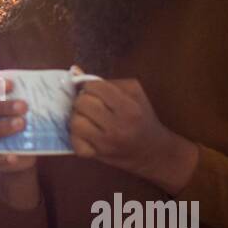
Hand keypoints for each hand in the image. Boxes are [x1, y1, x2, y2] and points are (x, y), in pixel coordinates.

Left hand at [69, 78, 197, 190]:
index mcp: (129, 108)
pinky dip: (76, 137)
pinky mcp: (96, 156)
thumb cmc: (143, 118)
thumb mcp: (135, 93)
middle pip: (82, 103)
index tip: (96, 92)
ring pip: (75, 122)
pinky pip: (74, 142)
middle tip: (91, 106)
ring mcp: (106, 144)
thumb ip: (107, 81)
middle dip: (83, 101)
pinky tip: (86, 135)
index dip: (92, 87)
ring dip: (78, 118)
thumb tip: (75, 71)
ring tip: (88, 119)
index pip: (95, 87)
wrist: (154, 152)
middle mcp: (117, 126)